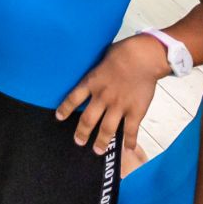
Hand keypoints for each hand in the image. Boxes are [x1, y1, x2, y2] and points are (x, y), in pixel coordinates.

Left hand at [55, 33, 170, 155]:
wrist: (144, 57)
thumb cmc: (123, 53)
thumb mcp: (101, 58)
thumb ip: (96, 72)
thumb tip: (91, 75)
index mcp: (92, 82)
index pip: (73, 99)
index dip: (65, 109)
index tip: (59, 117)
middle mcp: (103, 97)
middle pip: (88, 119)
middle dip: (82, 133)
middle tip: (78, 141)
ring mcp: (119, 105)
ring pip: (107, 129)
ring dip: (101, 142)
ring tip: (97, 150)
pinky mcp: (136, 111)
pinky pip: (130, 130)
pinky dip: (129, 141)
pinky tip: (128, 149)